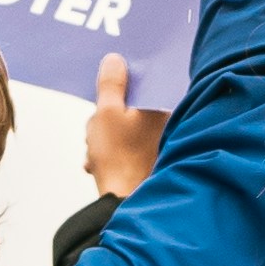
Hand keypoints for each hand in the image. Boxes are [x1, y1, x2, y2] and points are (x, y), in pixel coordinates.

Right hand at [81, 52, 166, 200]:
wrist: (123, 206)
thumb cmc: (118, 159)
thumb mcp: (105, 113)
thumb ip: (110, 84)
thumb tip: (115, 60)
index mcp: (164, 107)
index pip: (146, 81)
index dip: (122, 81)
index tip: (107, 87)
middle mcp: (169, 125)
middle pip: (131, 105)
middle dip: (106, 116)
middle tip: (95, 131)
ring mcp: (162, 145)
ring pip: (126, 127)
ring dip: (105, 136)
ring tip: (96, 153)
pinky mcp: (152, 162)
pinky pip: (128, 147)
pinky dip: (111, 153)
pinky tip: (98, 164)